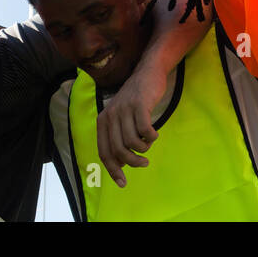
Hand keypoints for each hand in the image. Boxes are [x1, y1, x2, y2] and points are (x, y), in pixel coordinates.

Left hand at [95, 58, 167, 186]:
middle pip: (119, 150)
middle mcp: (110, 115)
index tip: (123, 183)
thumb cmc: (136, 100)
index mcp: (103, 121)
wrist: (148, 72)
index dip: (113, 170)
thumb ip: (118, 137)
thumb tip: (121, 163)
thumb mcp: (121, 117)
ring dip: (144, 148)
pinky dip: (151, 136)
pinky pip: (144, 130)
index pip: (104, 152)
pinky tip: (154, 133)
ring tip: (149, 142)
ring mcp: (124, 109)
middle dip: (133, 162)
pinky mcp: (139, 105)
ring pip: (132, 142)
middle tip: (144, 163)